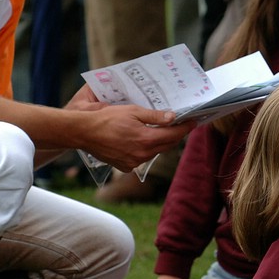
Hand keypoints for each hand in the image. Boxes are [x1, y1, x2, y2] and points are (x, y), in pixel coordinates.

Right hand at [77, 104, 193, 172]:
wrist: (84, 133)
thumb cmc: (107, 119)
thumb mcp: (133, 111)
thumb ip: (155, 116)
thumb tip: (172, 117)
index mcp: (146, 139)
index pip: (173, 135)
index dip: (185, 128)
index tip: (193, 122)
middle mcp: (142, 154)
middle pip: (166, 145)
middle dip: (175, 134)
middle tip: (180, 124)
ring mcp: (134, 162)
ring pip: (154, 152)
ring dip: (159, 142)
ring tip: (159, 130)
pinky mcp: (125, 166)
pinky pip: (141, 158)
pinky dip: (145, 149)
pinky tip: (140, 140)